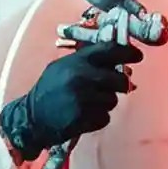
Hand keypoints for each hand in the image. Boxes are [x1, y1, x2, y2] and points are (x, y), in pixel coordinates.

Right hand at [0, 42, 142, 160]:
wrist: (31, 118)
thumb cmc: (49, 90)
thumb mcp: (63, 67)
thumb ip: (86, 61)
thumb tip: (118, 61)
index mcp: (76, 61)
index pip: (110, 50)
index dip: (128, 52)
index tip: (137, 56)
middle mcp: (80, 77)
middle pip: (119, 79)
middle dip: (121, 84)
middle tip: (116, 87)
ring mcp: (82, 98)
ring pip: (113, 100)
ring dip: (105, 103)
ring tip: (88, 103)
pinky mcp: (83, 118)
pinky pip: (105, 117)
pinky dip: (98, 118)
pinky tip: (84, 116)